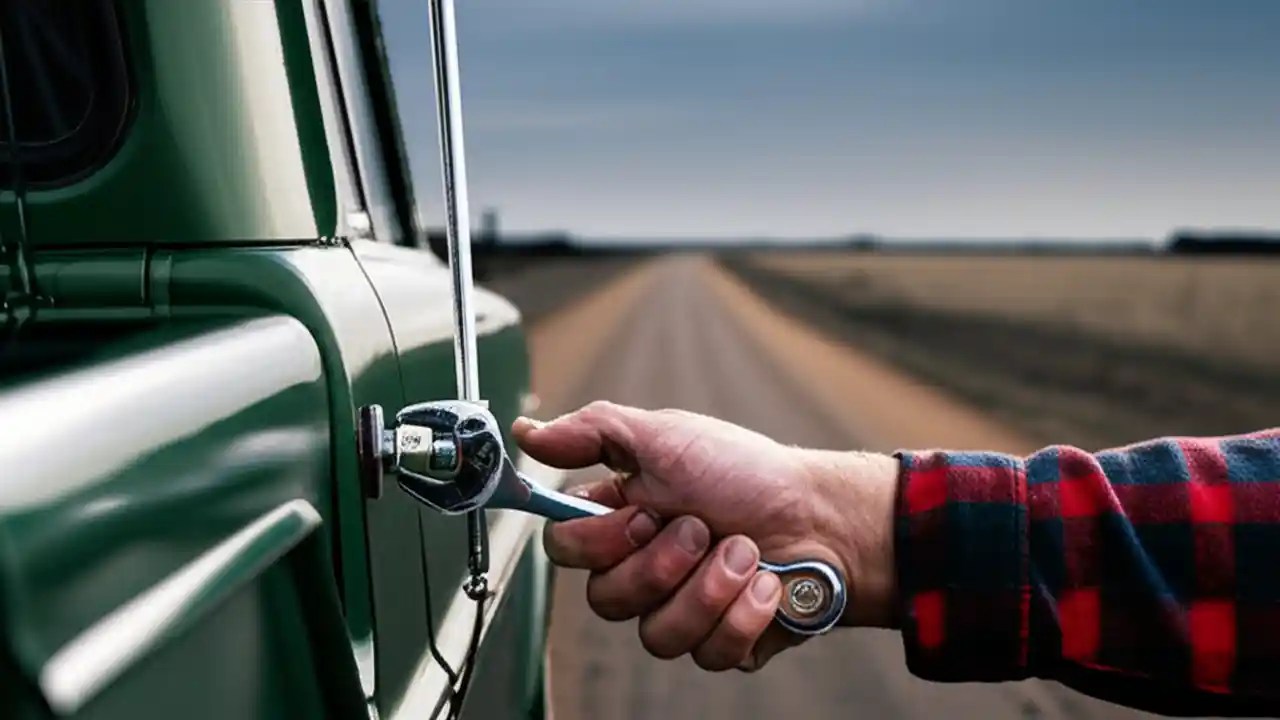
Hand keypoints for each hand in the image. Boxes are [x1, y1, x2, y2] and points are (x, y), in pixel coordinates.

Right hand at [512, 401, 898, 670]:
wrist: (824, 515)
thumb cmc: (748, 472)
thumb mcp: (666, 436)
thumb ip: (592, 432)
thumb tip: (526, 431)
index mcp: (622, 520)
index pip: (566, 549)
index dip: (599, 540)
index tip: (642, 512)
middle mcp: (645, 570)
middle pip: (606, 600)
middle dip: (662, 564)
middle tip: (701, 527)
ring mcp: (682, 609)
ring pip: (655, 635)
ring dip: (709, 587)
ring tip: (744, 551)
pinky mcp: (722, 642)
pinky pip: (709, 653)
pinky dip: (744, 612)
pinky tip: (765, 584)